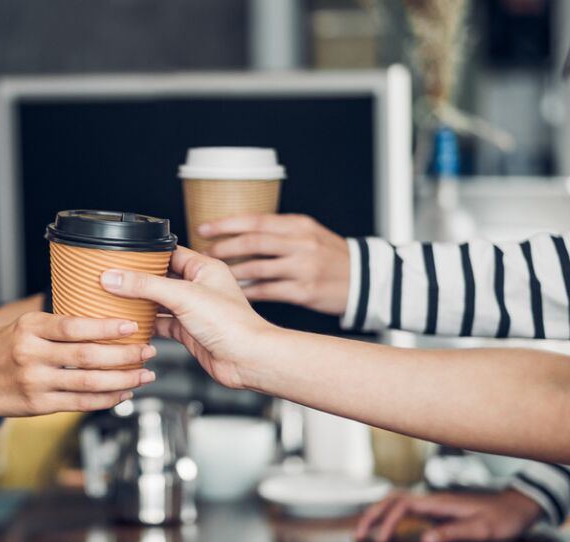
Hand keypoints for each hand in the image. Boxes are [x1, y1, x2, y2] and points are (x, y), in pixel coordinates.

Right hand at [0, 312, 155, 417]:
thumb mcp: (21, 326)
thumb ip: (54, 325)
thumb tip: (99, 317)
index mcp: (29, 328)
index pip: (74, 326)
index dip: (106, 327)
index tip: (131, 326)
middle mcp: (31, 354)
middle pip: (87, 356)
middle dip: (124, 355)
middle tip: (148, 350)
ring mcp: (34, 382)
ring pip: (88, 382)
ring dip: (122, 379)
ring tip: (144, 374)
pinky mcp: (37, 405)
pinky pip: (79, 403)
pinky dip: (105, 399)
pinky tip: (123, 393)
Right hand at [99, 246, 275, 389]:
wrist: (247, 360)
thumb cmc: (232, 324)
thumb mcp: (183, 296)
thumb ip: (146, 285)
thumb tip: (115, 277)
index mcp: (204, 268)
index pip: (169, 253)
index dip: (146, 254)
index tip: (122, 256)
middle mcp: (199, 287)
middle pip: (161, 278)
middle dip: (139, 279)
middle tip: (113, 278)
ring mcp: (193, 311)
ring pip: (159, 302)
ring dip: (140, 302)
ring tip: (115, 299)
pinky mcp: (188, 332)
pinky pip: (162, 324)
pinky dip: (147, 324)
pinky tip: (131, 324)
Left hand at [198, 214, 349, 315]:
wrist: (366, 279)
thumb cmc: (331, 256)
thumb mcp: (309, 233)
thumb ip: (279, 231)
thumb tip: (239, 231)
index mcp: (299, 225)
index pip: (256, 220)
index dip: (226, 224)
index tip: (204, 228)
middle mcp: (301, 244)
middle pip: (253, 242)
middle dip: (223, 247)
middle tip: (203, 254)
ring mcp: (303, 268)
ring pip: (257, 268)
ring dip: (231, 271)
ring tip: (214, 275)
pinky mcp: (304, 291)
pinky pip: (267, 291)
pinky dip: (247, 292)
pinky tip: (234, 293)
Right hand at [354, 489, 544, 541]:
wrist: (518, 507)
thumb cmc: (503, 519)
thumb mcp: (483, 530)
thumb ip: (454, 533)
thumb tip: (425, 540)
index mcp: (439, 502)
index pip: (402, 506)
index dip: (387, 523)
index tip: (381, 541)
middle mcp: (432, 499)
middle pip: (391, 500)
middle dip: (371, 515)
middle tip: (357, 535)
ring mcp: (433, 503)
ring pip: (395, 502)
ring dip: (377, 514)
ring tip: (364, 532)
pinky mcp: (436, 510)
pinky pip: (405, 510)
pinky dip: (389, 517)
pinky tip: (386, 529)